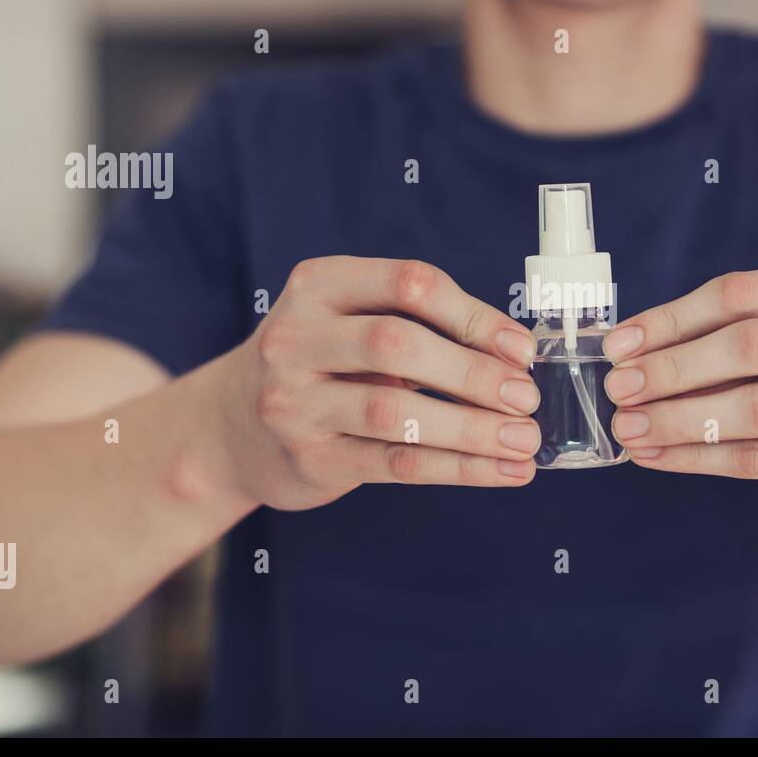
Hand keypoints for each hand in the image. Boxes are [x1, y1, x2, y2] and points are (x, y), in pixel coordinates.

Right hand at [214, 257, 541, 509]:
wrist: (230, 429)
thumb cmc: (320, 364)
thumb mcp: (349, 321)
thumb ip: (419, 325)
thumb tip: (515, 355)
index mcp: (319, 285)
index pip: (408, 284)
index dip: (473, 315)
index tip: (521, 349)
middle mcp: (296, 337)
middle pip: (399, 345)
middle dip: (474, 373)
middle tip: (527, 399)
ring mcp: (295, 401)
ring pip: (395, 413)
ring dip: (472, 429)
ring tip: (525, 442)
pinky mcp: (309, 458)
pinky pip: (394, 463)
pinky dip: (457, 468)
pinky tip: (501, 472)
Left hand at [602, 262, 757, 531]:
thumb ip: (751, 326)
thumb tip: (640, 347)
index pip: (744, 293)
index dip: (672, 318)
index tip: (620, 342)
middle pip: (749, 345)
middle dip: (671, 367)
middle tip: (618, 386)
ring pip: (753, 408)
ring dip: (677, 418)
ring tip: (629, 426)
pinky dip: (699, 458)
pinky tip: (659, 457)